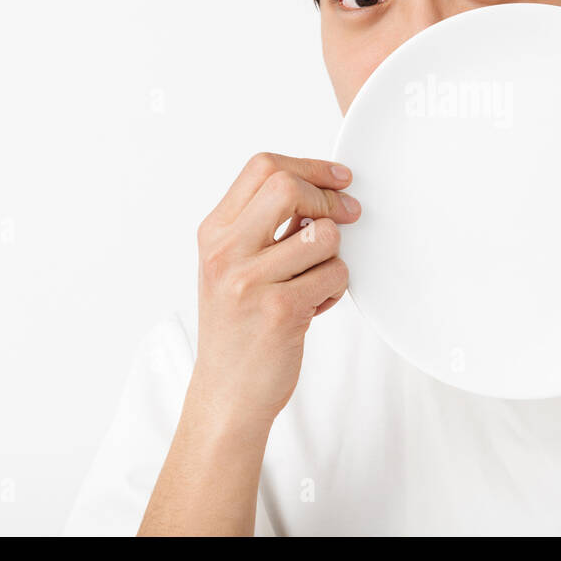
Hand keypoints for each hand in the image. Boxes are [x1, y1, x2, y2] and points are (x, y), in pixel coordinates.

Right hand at [193, 152, 360, 429]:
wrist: (227, 393)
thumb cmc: (238, 326)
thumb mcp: (231, 266)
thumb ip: (261, 226)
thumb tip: (318, 190)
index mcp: (213, 233)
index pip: (262, 168)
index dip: (310, 167)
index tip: (339, 179)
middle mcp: (226, 253)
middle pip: (287, 187)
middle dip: (327, 198)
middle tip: (347, 214)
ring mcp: (250, 281)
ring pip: (323, 234)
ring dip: (335, 254)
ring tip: (317, 278)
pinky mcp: (281, 311)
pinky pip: (335, 274)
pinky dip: (336, 287)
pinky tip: (316, 305)